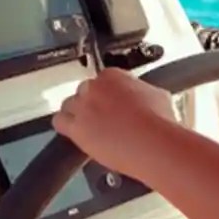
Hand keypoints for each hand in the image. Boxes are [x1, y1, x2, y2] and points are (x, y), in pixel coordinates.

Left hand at [52, 68, 177, 176]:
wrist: (152, 143)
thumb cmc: (158, 121)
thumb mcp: (158, 95)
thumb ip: (143, 91)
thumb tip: (144, 97)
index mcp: (113, 76)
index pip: (104, 79)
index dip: (110, 92)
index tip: (115, 101)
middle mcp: (94, 88)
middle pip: (85, 90)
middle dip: (93, 101)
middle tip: (105, 114)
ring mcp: (83, 108)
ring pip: (69, 104)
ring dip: (78, 112)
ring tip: (89, 123)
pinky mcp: (76, 128)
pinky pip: (60, 122)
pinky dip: (65, 124)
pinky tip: (75, 130)